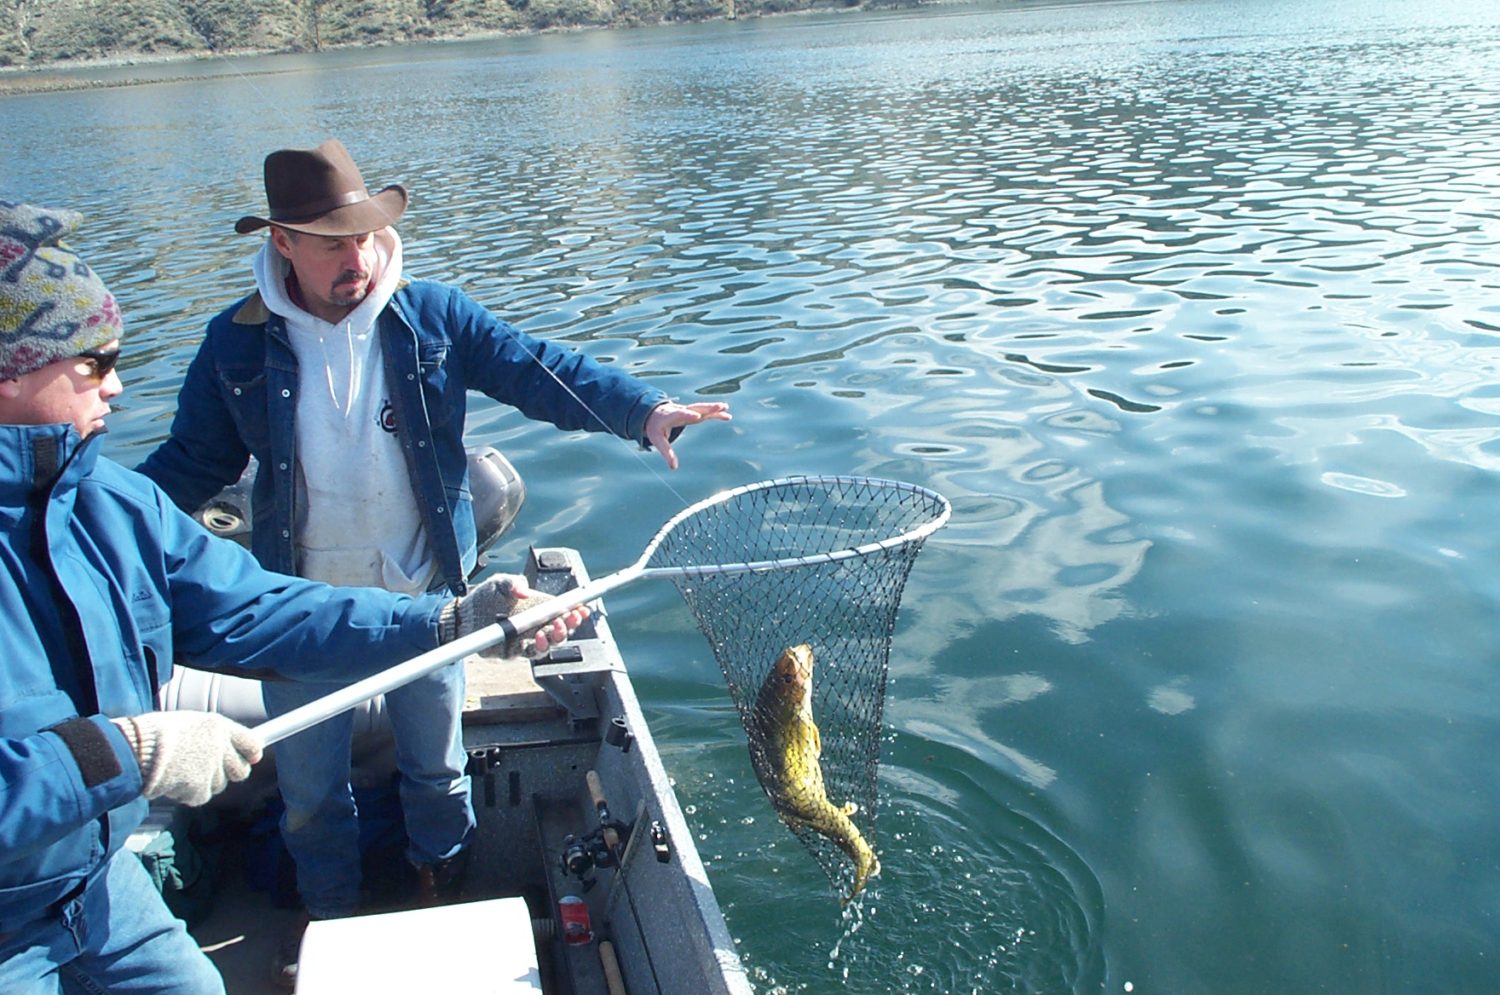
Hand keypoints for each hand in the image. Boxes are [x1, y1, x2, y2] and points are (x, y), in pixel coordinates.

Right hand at [111, 711, 262, 806]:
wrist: (138, 750)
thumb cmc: (156, 734)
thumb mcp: (188, 724)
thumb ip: (209, 735)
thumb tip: (225, 747)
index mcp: (218, 726)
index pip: (251, 742)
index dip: (252, 752)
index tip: (253, 757)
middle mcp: (220, 747)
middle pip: (241, 769)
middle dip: (230, 772)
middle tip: (212, 771)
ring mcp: (211, 769)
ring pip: (219, 784)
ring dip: (204, 783)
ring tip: (182, 772)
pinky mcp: (199, 788)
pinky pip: (200, 796)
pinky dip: (189, 794)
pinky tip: (173, 782)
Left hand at [441, 574, 589, 655]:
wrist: (462, 617)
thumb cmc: (482, 599)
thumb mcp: (498, 583)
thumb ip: (512, 582)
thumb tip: (523, 590)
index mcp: (536, 608)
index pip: (561, 611)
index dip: (575, 610)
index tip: (582, 607)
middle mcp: (534, 625)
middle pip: (560, 629)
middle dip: (571, 624)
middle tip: (572, 616)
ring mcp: (525, 640)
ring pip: (550, 644)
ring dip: (558, 636)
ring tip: (555, 626)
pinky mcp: (514, 652)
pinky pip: (531, 653)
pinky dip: (539, 646)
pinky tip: (538, 637)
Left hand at [644, 401, 731, 470]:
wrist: (654, 414)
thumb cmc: (655, 427)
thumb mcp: (658, 441)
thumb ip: (666, 453)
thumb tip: (673, 468)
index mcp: (670, 416)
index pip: (680, 414)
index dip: (688, 415)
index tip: (697, 416)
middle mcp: (681, 410)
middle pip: (695, 408)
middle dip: (706, 408)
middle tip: (718, 406)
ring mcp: (688, 410)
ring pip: (702, 407)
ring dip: (713, 408)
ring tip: (725, 407)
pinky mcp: (693, 412)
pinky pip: (706, 411)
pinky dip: (715, 412)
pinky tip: (727, 414)